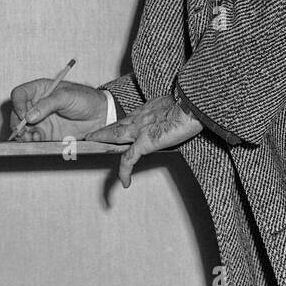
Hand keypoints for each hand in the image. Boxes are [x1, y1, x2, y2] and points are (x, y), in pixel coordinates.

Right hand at [9, 79, 108, 141]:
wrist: (100, 116)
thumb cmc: (85, 99)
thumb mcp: (67, 96)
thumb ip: (47, 104)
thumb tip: (29, 116)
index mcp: (40, 90)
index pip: (19, 94)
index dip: (18, 104)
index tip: (24, 114)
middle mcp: (36, 104)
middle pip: (17, 113)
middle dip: (17, 123)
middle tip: (23, 131)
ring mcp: (40, 119)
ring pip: (22, 128)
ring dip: (22, 134)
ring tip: (32, 136)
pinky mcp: (46, 133)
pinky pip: (32, 138)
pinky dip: (31, 140)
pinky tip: (38, 139)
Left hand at [85, 95, 201, 187]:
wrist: (193, 105)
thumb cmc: (192, 102)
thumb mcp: (180, 102)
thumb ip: (173, 110)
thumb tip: (179, 114)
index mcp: (150, 108)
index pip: (132, 116)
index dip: (123, 122)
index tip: (119, 125)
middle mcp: (142, 116)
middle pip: (117, 124)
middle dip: (104, 131)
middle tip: (92, 135)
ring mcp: (140, 129)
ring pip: (114, 136)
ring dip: (101, 140)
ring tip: (91, 145)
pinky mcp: (145, 142)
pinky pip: (129, 159)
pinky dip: (125, 172)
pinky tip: (124, 182)